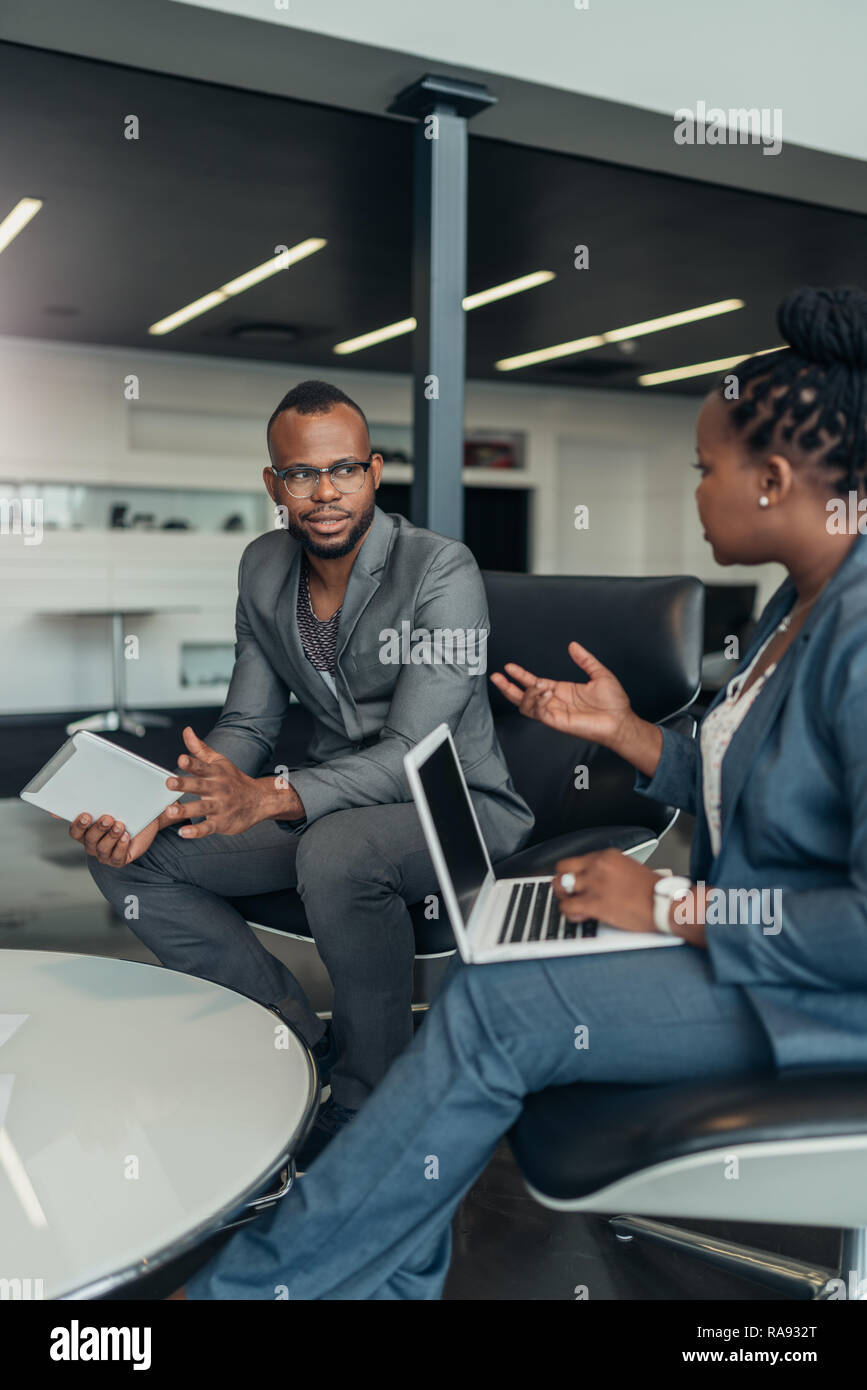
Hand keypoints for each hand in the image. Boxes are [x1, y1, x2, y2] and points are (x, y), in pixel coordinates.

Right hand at [69, 802, 180, 866]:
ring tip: (120, 825)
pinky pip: (116, 857)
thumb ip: (95, 798)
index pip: (75, 831)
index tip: (86, 815)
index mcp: (86, 830)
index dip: (78, 824)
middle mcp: (92, 843)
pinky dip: (120, 847)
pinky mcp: (118, 859)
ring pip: (102, 848)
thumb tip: (77, 793)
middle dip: (98, 828)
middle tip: (108, 818)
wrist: (147, 819)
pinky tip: (126, 837)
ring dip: (111, 837)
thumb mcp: (111, 802)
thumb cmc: (125, 811)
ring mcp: (104, 853)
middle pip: (88, 839)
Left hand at [165, 727, 289, 838]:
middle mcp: (218, 789)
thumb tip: (186, 731)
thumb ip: (200, 748)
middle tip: (169, 783)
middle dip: (184, 784)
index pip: (203, 767)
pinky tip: (184, 832)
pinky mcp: (221, 823)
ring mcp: (220, 807)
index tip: (181, 759)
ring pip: (202, 808)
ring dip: (186, 810)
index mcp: (216, 773)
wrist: (259, 800)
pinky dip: (196, 831)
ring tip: (170, 811)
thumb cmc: (233, 780)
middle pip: (200, 786)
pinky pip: (208, 827)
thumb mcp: (219, 761)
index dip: (192, 763)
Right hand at [490, 641, 630, 745]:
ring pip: (527, 705)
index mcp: (561, 690)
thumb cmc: (614, 702)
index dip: (520, 675)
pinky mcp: (557, 722)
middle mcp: (554, 701)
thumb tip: (573, 646)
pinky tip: (546, 693)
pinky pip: (538, 713)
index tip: (508, 667)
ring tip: (537, 685)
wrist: (621, 720)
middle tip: (496, 677)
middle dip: (508, 687)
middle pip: (523, 696)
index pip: (534, 682)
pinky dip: (538, 701)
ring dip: (527, 693)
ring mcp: (554, 713)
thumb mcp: (599, 674)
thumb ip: (584, 660)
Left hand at [553, 849, 658, 932]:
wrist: (664, 904)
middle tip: (568, 892)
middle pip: (563, 868)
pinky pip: (568, 906)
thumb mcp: (631, 869)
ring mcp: (594, 883)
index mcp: (608, 856)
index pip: (578, 860)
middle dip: (563, 881)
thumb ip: (611, 871)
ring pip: (561, 886)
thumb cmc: (654, 891)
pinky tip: (579, 915)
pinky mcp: (594, 902)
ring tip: (572, 904)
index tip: (579, 882)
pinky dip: (569, 912)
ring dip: (563, 897)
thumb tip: (600, 880)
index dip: (576, 873)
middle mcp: (597, 866)